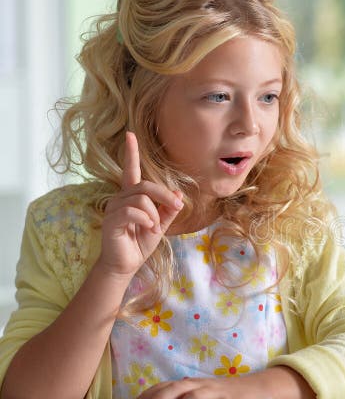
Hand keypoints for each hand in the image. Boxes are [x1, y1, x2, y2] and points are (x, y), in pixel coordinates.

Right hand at [98, 132, 183, 278]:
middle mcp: (120, 198)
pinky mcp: (111, 220)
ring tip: (155, 227)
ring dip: (154, 214)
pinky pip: (132, 211)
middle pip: (145, 185)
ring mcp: (114, 208)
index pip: (130, 170)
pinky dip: (146, 219)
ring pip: (140, 198)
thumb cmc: (140, 243)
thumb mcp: (161, 224)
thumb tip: (178, 192)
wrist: (126, 264)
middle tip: (176, 207)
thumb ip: (168, 209)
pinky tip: (148, 229)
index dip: (131, 153)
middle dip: (165, 195)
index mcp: (132, 196)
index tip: (130, 134)